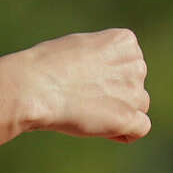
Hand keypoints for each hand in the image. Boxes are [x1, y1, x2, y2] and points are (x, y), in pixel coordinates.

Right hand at [18, 29, 151, 141]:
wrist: (33, 87)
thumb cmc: (46, 66)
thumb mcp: (79, 47)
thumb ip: (103, 57)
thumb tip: (111, 78)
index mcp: (125, 41)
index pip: (129, 62)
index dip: (106, 74)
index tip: (82, 76)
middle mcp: (136, 64)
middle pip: (134, 85)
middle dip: (113, 93)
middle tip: (80, 95)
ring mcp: (134, 92)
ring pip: (137, 107)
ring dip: (116, 112)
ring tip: (85, 110)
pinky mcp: (128, 118)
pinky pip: (139, 128)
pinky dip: (122, 131)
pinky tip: (99, 127)